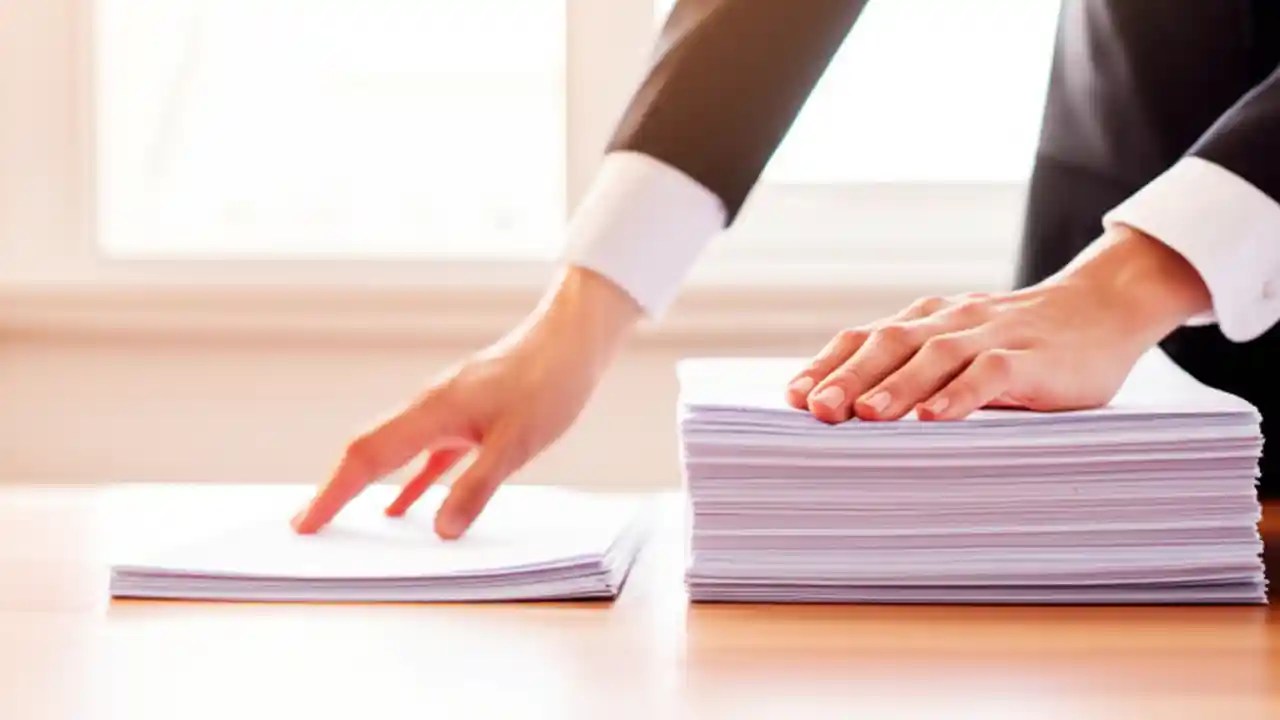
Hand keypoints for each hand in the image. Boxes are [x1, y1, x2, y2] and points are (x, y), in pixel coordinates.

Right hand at [291, 266, 641, 537]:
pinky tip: (403, 507)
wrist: (573, 339)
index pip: (366, 455)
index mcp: (431, 411)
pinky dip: (407, 481)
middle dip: (334, 489)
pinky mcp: (467, 418)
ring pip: (393, 452)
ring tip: (343, 521)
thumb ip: (477, 486)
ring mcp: (446, 412)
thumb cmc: (550, 381)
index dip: (332, 492)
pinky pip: (424, 455)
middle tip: (305, 526)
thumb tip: (441, 530)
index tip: (304, 523)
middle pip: (367, 451)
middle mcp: (429, 408)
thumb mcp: (517, 442)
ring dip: (366, 485)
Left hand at [784, 225, 1211, 422]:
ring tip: (864, 416)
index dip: (828, 365)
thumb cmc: (1019, 342)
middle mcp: (950, 322)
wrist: (1102, 308)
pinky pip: (991, 374)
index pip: (865, 338)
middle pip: (889, 344)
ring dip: (896, 386)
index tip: (792, 397)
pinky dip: (960, 395)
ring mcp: (992, 336)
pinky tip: (935, 418)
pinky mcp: (1032, 358)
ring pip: (935, 356)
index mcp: (926, 321)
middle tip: (815, 410)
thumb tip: (852, 414)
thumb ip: (916, 371)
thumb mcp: (961, 350)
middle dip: (848, 377)